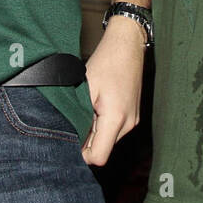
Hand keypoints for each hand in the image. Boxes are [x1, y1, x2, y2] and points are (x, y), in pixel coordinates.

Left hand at [80, 17, 144, 164]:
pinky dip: (103, 123)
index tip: (70, 140)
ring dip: (95, 130)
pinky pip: (114, 129)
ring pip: (108, 139)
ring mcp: (133, 119)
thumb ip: (79, 119)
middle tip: (76, 117)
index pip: (98, 157)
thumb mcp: (86, 90)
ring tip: (88, 107)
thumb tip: (69, 139)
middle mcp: (128, 123)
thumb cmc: (106, 62)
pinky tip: (98, 105)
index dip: (81, 154)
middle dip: (87, 141)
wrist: (127, 44)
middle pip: (103, 149)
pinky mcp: (133, 114)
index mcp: (116, 118)